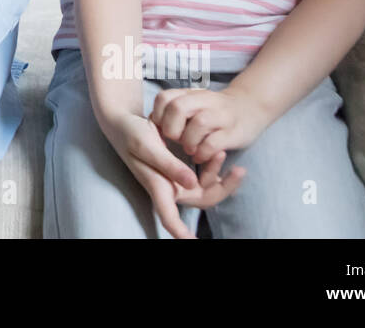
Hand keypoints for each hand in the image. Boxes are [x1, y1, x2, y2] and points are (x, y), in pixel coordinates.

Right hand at [101, 109, 245, 238]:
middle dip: (224, 188)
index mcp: (158, 187)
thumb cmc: (131, 134)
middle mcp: (170, 188)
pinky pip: (204, 173)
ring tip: (222, 152)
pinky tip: (218, 151)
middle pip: (203, 199)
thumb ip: (169, 165)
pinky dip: (212, 165)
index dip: (182, 234)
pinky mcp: (182, 169)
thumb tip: (192, 183)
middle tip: (239, 171)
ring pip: (206, 186)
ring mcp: (177, 180)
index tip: (193, 243)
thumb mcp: (147, 146)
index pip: (170, 219)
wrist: (126, 122)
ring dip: (218, 173)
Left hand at [150, 84, 268, 164]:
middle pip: (178, 108)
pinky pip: (215, 142)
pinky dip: (204, 153)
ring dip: (189, 141)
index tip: (162, 129)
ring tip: (189, 150)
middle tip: (175, 140)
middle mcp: (205, 101)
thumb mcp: (193, 103)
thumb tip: (151, 124)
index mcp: (191, 94)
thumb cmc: (213, 111)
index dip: (158, 115)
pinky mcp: (234, 132)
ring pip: (199, 123)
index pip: (164, 97)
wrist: (250, 107)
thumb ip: (175, 109)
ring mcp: (221, 115)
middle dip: (172, 128)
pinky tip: (201, 156)